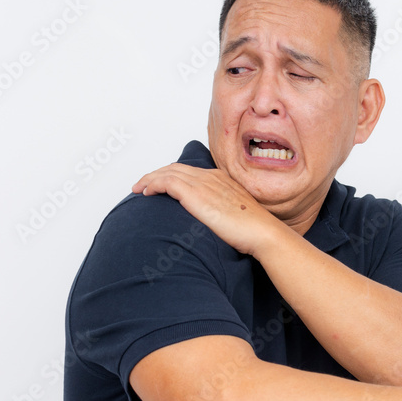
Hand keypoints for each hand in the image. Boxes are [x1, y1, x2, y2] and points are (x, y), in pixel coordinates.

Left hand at [132, 163, 281, 256]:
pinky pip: (167, 182)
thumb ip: (221, 210)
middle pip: (175, 168)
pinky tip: (147, 193)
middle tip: (142, 186)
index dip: (170, 175)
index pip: (188, 170)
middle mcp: (211, 177)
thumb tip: (211, 220)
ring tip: (139, 189)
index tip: (159, 185)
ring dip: (150, 179)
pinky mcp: (196, 195)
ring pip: (168, 172)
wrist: (262, 232)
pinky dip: (154, 183)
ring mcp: (204, 184)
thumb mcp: (235, 214)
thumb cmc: (253, 230)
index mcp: (221, 179)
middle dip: (155, 174)